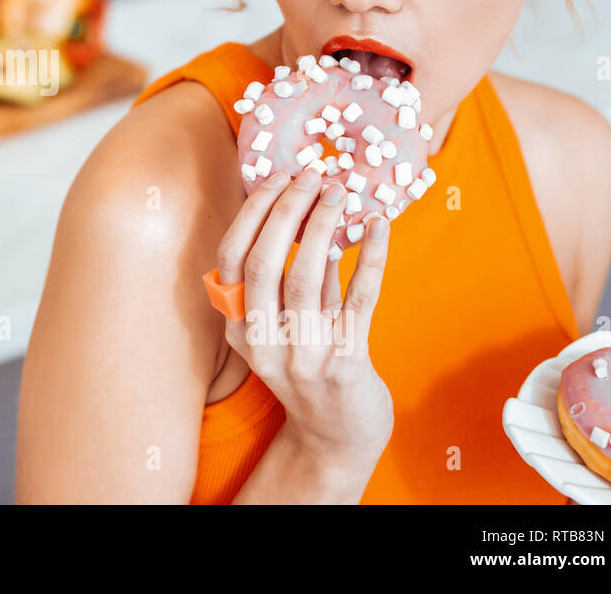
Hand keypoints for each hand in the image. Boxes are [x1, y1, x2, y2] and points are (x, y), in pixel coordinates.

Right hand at [216, 164, 394, 471]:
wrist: (336, 435)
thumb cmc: (308, 367)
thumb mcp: (281, 326)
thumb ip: (286, 280)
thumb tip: (304, 208)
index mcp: (239, 327)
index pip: (232, 259)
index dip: (253, 214)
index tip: (277, 178)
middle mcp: (263, 342)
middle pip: (265, 263)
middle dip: (287, 210)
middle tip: (311, 175)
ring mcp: (302, 356)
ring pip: (307, 276)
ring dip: (324, 225)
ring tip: (341, 192)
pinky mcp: (346, 363)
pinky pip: (359, 298)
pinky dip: (370, 256)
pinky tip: (379, 226)